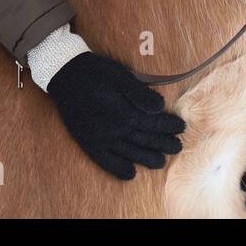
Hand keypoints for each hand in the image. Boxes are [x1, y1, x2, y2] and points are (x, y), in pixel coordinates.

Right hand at [46, 51, 186, 179]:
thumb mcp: (120, 75)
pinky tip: (130, 174)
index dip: (170, 126)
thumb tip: (160, 108)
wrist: (63, 75)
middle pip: (145, 141)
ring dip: (147, 159)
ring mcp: (101, 139)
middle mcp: (114, 130)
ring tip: (161, 162)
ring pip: (130, 154)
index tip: (181, 127)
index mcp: (124, 112)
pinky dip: (119, 170)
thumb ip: (140, 93)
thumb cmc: (95, 72)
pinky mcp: (88, 143)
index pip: (154, 123)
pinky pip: (106, 162)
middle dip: (165, 144)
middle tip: (178, 147)